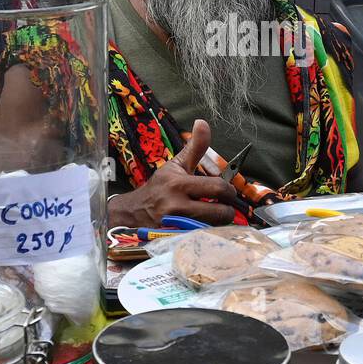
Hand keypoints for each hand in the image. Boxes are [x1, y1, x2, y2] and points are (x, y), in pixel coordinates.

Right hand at [106, 119, 239, 227]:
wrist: (133, 213)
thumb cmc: (159, 187)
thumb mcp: (175, 165)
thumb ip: (195, 147)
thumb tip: (203, 122)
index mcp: (179, 184)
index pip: (218, 188)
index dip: (229, 192)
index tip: (227, 193)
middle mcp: (177, 206)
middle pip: (220, 212)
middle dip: (227, 211)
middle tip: (224, 208)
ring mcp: (175, 226)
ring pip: (213, 228)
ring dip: (218, 224)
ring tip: (212, 218)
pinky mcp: (174, 241)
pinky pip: (201, 240)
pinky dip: (207, 236)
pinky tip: (202, 228)